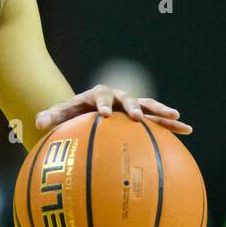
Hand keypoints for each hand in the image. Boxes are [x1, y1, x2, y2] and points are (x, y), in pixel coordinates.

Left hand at [35, 85, 191, 135]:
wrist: (87, 111)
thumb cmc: (72, 115)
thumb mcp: (59, 115)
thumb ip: (49, 116)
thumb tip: (38, 122)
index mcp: (98, 94)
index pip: (100, 96)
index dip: (102, 104)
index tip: (103, 115)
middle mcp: (118, 97)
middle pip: (129, 99)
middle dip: (133, 107)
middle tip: (137, 117)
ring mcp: (132, 105)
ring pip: (149, 107)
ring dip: (162, 112)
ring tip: (177, 118)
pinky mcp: (142, 116)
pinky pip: (158, 120)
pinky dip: (171, 125)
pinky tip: (187, 131)